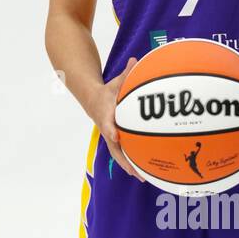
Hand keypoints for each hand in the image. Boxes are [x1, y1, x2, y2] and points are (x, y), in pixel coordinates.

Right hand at [88, 56, 144, 181]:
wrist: (91, 100)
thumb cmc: (107, 91)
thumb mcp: (115, 82)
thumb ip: (127, 73)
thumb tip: (136, 59)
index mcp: (106, 115)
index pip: (107, 124)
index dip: (111, 131)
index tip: (116, 137)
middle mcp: (108, 129)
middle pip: (114, 148)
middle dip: (124, 161)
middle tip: (136, 172)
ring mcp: (110, 137)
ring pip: (119, 155)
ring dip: (130, 167)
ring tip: (144, 178)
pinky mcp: (115, 141)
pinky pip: (124, 153)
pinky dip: (133, 161)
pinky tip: (147, 170)